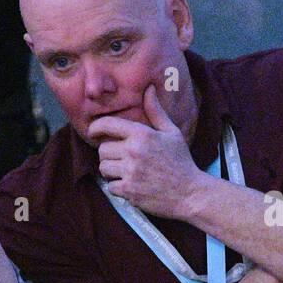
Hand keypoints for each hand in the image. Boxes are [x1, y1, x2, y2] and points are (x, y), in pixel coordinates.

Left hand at [87, 83, 206, 218]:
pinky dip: (118, 187)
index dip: (95, 127)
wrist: (190, 193)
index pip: (107, 124)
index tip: (92, 132)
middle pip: (102, 150)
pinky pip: (110, 186)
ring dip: (111, 171)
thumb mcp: (171, 132)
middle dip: (109, 154)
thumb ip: (155, 111)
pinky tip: (132, 185)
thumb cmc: (181, 161)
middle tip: (122, 158)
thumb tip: (149, 88)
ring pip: (103, 168)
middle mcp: (133, 151)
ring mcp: (130, 172)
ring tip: (126, 172)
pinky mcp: (129, 191)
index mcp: (142, 134)